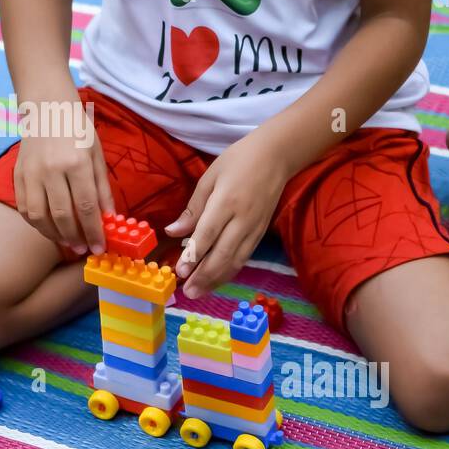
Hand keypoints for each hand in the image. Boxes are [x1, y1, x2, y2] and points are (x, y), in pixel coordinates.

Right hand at [13, 98, 113, 254]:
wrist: (47, 107)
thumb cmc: (77, 129)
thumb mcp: (97, 155)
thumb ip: (102, 188)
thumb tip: (109, 218)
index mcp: (76, 162)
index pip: (85, 207)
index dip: (93, 232)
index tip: (99, 247)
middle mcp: (51, 169)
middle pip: (62, 215)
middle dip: (75, 238)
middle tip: (84, 249)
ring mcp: (31, 173)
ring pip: (39, 216)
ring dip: (54, 235)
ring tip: (68, 242)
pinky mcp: (18, 175)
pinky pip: (24, 208)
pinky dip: (36, 224)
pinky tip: (49, 229)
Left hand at [164, 135, 290, 298]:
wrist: (276, 156)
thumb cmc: (237, 161)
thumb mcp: (209, 177)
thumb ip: (193, 208)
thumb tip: (173, 232)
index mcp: (226, 201)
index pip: (208, 234)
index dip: (194, 255)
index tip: (181, 272)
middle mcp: (242, 219)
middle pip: (222, 254)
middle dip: (204, 276)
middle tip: (188, 292)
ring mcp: (254, 228)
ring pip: (235, 260)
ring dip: (217, 279)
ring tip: (199, 292)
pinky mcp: (261, 232)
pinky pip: (244, 257)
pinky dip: (230, 271)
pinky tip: (217, 279)